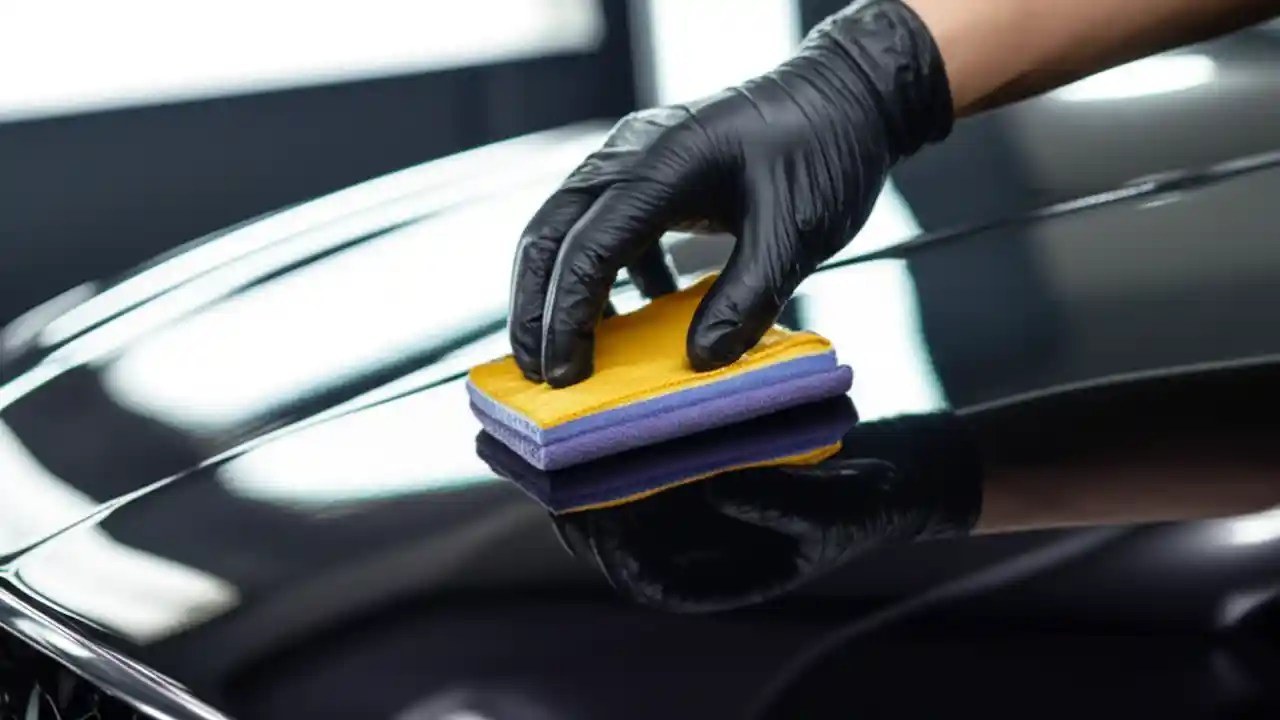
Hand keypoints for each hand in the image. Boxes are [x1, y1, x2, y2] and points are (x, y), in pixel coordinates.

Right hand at [510, 0, 952, 386]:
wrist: (847, 94)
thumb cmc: (826, 148)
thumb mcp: (796, 230)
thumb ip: (747, 296)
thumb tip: (700, 359)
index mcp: (661, 164)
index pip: (586, 248)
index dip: (566, 317)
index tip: (565, 375)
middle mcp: (630, 154)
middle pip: (548, 233)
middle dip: (534, 307)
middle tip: (537, 372)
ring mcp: (634, 158)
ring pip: (565, 228)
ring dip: (557, 291)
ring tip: (568, 352)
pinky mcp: (649, 173)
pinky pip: (602, 226)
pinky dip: (602, 276)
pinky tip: (632, 315)